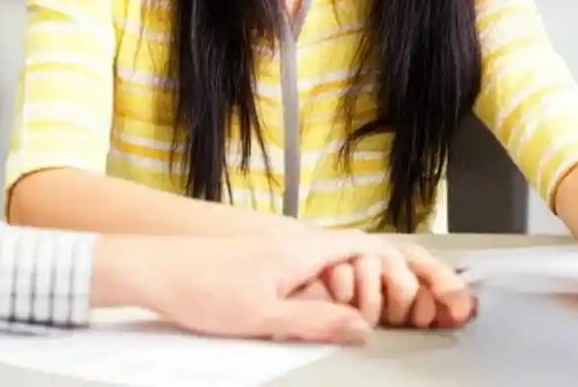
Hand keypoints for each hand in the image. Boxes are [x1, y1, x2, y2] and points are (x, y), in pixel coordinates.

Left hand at [92, 231, 450, 343]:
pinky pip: (315, 275)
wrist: (152, 269)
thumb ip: (316, 321)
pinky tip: (342, 309)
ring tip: (391, 312)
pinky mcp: (265, 268)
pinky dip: (337, 291)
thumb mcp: (261, 316)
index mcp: (302, 252)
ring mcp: (281, 256)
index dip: (400, 269)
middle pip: (359, 255)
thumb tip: (362, 328)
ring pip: (338, 266)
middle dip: (393, 278)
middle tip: (422, 305)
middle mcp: (296, 247)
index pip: (367, 248)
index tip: (425, 290)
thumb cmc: (199, 288)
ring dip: (366, 287)